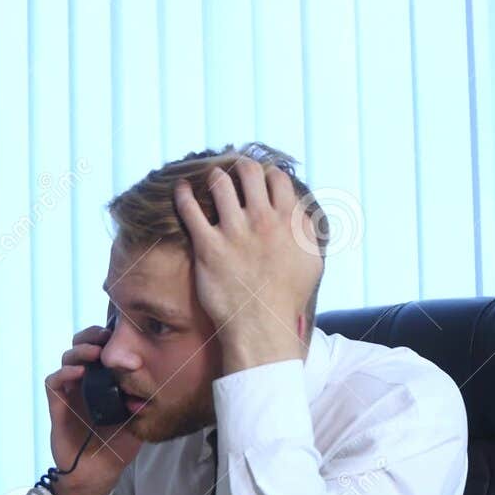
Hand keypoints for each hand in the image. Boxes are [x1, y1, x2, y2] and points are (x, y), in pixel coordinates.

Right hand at [43, 325, 143, 494]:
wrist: (98, 473)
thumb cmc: (118, 446)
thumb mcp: (137, 418)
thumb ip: (142, 398)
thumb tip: (160, 376)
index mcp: (103, 381)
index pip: (100, 349)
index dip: (105, 337)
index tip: (119, 334)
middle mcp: (85, 382)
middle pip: (80, 347)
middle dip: (90, 337)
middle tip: (104, 337)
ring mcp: (70, 393)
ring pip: (67, 360)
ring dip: (79, 351)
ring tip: (94, 353)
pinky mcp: (58, 405)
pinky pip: (54, 382)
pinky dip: (64, 373)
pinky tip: (79, 372)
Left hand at [173, 159, 323, 374]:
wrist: (262, 327)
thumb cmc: (287, 298)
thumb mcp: (312, 261)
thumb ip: (307, 231)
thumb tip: (302, 211)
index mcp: (288, 221)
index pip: (276, 177)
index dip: (267, 174)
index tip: (260, 179)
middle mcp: (262, 220)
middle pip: (248, 171)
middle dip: (240, 167)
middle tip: (234, 173)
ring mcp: (234, 232)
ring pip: (220, 183)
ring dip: (214, 177)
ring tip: (210, 180)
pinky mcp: (208, 246)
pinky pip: (190, 209)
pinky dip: (184, 194)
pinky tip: (182, 188)